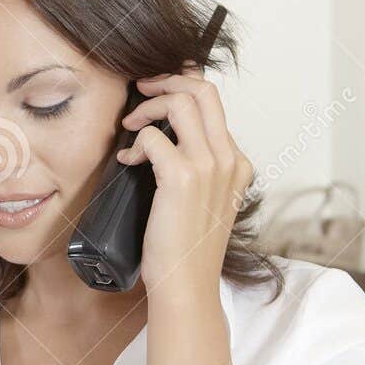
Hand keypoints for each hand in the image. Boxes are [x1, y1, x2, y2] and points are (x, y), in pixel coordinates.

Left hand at [115, 62, 254, 299]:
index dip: (181, 88)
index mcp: (238, 162)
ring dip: (148, 107)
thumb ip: (195, 169)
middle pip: (203, 90)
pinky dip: (135, 143)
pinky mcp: (183, 177)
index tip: (155, 94)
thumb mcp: (203, 201)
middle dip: (166, 80)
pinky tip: (127, 160)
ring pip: (181, 102)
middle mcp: (229, 158)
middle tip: (141, 91)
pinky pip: (153, 137)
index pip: (214, 104)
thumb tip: (161, 141)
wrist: (188, 284)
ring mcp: (209, 166)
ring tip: (130, 125)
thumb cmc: (186, 248)